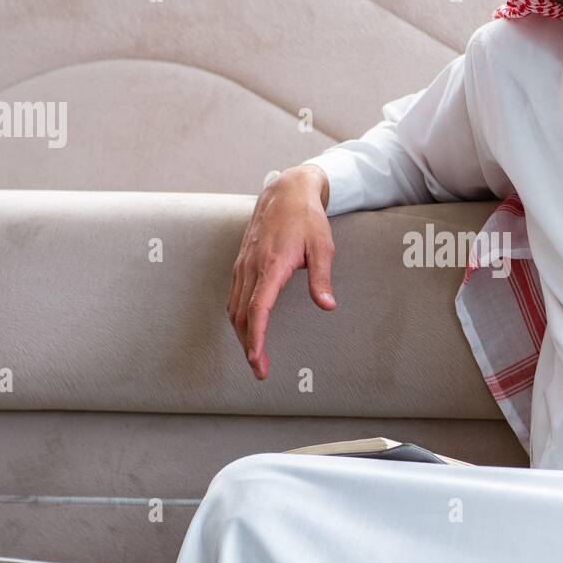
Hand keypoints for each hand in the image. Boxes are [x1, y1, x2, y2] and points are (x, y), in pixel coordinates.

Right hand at [228, 164, 335, 380]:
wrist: (286, 192)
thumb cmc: (307, 219)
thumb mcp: (323, 246)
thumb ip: (322, 278)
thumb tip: (327, 305)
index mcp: (271, 265)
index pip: (258, 309)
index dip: (256, 338)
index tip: (257, 360)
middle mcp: (251, 267)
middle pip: (242, 315)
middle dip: (248, 346)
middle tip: (260, 370)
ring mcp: (243, 265)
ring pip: (235, 307)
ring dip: (242, 334)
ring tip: (255, 356)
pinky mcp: (241, 263)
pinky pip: (234, 296)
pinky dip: (239, 317)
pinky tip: (247, 328)